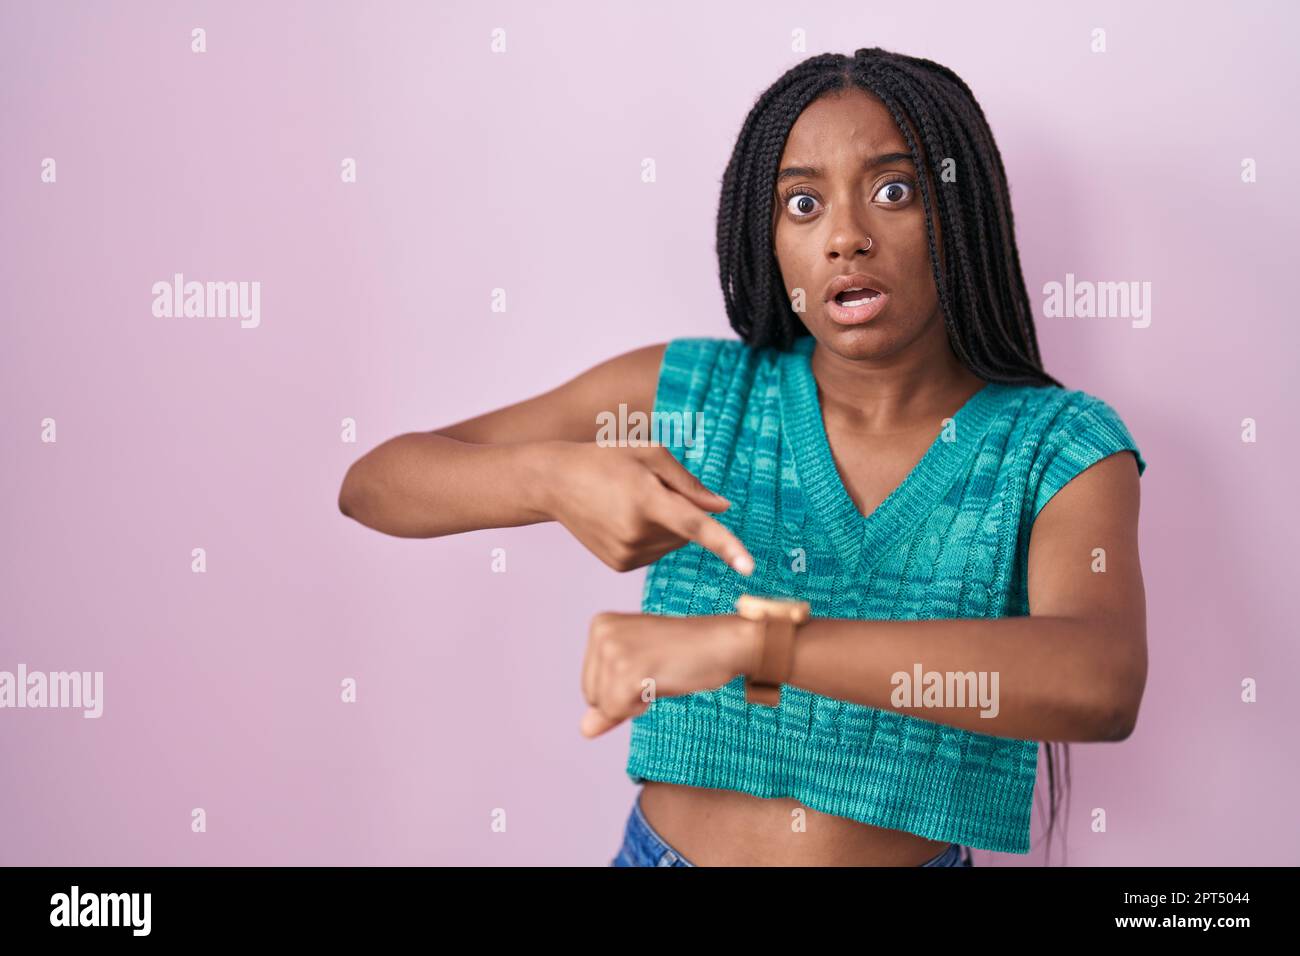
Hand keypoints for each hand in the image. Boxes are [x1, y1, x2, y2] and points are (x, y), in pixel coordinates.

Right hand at [541, 442, 754, 575]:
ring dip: (666, 524)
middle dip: (680, 510)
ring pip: (673, 543)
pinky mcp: (621, 564)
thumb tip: (723, 507)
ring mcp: (627, 553)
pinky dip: (650, 536)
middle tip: (645, 488)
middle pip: (687, 530)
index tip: (749, 567)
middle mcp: (637, 533)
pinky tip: (623, 518)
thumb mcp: (650, 454)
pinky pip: (656, 552)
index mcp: (646, 500)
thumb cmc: (605, 459)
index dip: (726, 545)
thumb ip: (690, 484)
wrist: (555, 483)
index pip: (695, 526)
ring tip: (630, 502)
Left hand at [579, 611, 760, 736]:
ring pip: (604, 707)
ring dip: (636, 702)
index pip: (590, 685)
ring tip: (660, 673)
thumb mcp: (639, 674)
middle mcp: (601, 632)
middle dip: (626, 696)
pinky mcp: (626, 669)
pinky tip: (661, 680)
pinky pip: (617, 711)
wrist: (722, 643)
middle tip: (657, 670)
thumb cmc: (685, 656)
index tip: (650, 665)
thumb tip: (584, 730)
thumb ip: (610, 700)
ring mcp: (612, 649)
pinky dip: (641, 706)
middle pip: (592, 697)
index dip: (622, 688)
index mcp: (600, 625)